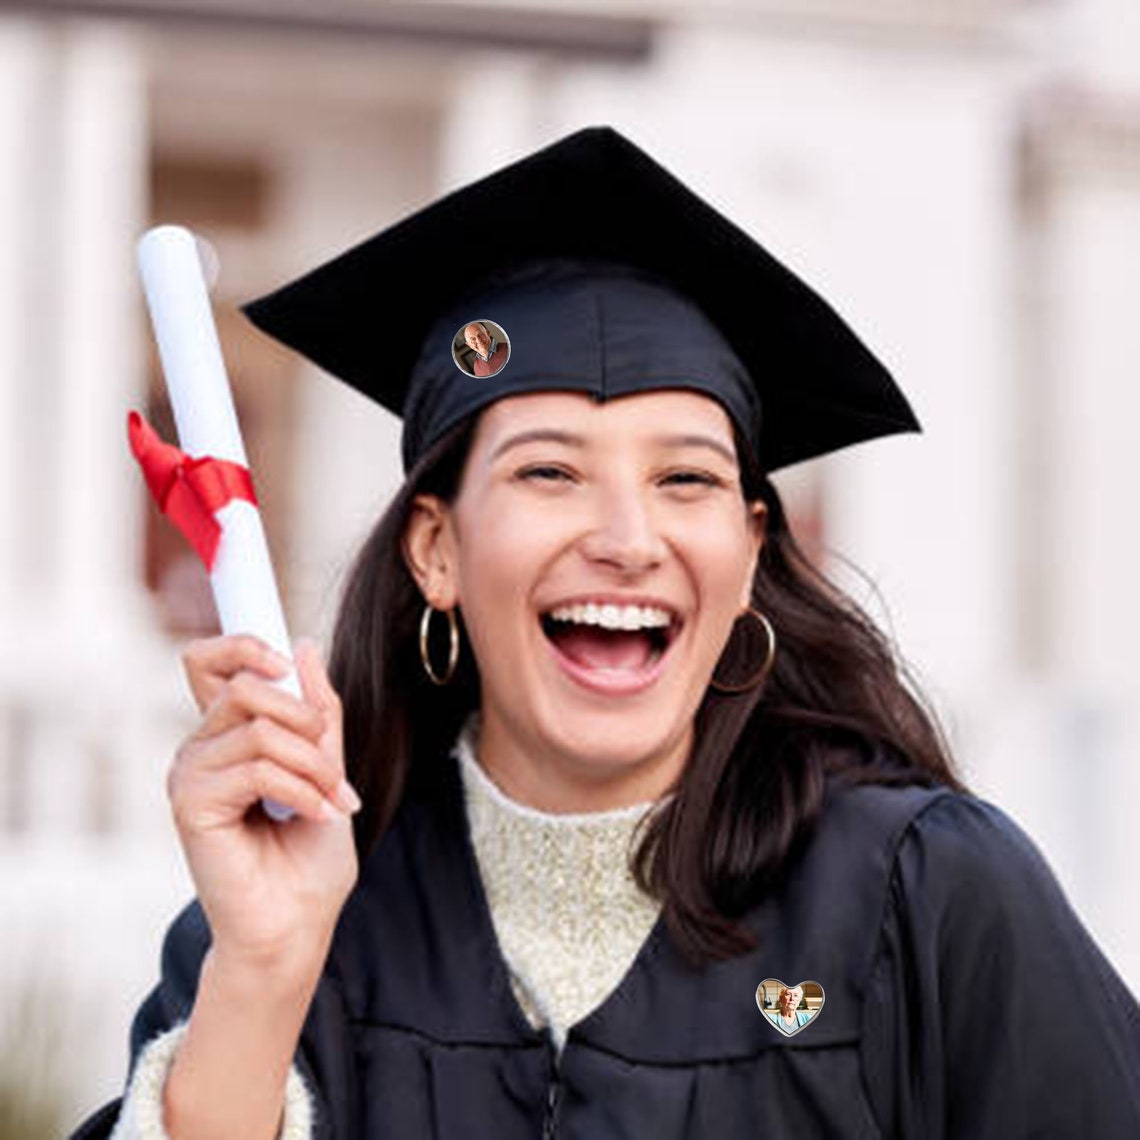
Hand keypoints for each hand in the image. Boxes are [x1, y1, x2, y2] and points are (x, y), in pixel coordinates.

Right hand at [169, 636, 358, 977]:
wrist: (299, 922)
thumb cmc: (310, 853)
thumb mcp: (327, 766)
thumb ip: (316, 711)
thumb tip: (302, 643)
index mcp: (227, 734)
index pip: (207, 661)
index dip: (242, 645)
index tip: (286, 664)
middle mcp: (201, 748)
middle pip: (244, 684)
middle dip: (306, 720)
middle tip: (333, 770)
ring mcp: (191, 775)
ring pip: (260, 730)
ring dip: (314, 765)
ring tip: (332, 801)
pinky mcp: (191, 805)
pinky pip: (257, 769)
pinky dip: (303, 792)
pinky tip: (315, 818)